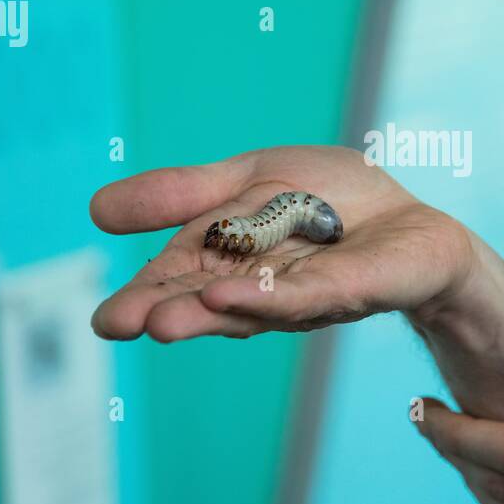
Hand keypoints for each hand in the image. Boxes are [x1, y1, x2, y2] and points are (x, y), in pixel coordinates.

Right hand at [88, 145, 474, 340]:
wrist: (410, 219)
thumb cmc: (330, 202)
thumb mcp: (247, 178)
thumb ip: (183, 193)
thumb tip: (93, 210)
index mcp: (227, 262)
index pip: (178, 278)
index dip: (144, 297)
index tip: (106, 322)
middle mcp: (257, 288)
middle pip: (203, 300)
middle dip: (162, 311)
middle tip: (116, 324)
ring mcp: (301, 294)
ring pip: (246, 305)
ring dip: (201, 313)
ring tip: (159, 322)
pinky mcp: (347, 288)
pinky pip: (302, 295)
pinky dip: (264, 296)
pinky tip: (225, 296)